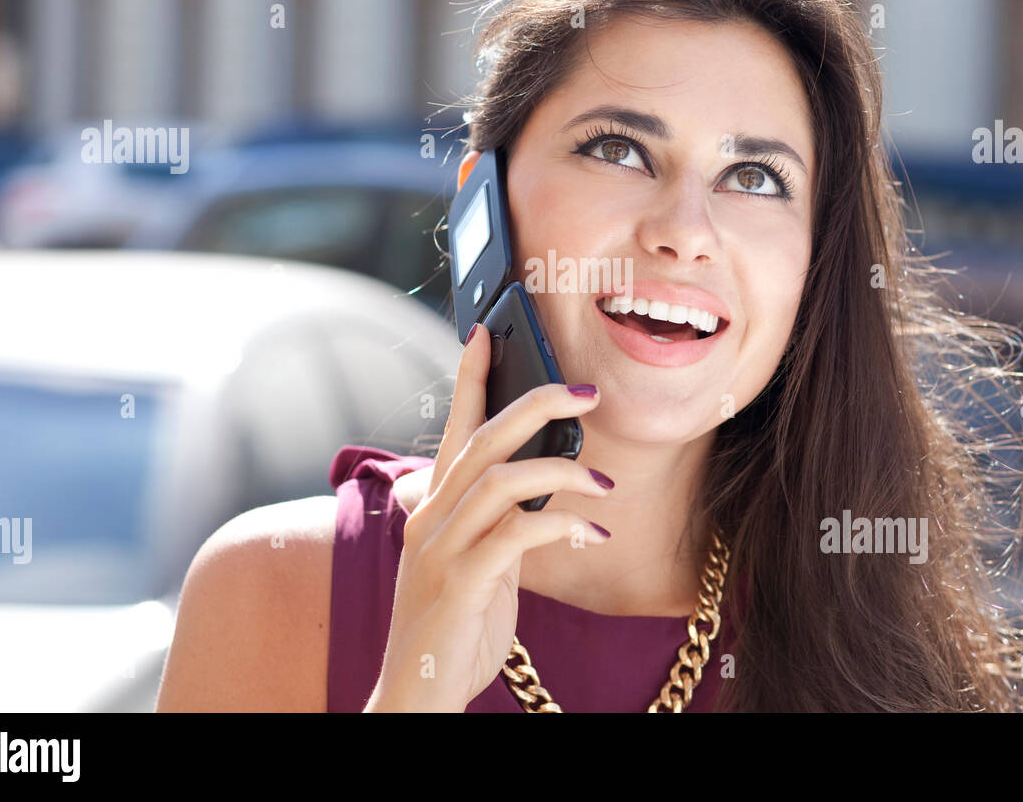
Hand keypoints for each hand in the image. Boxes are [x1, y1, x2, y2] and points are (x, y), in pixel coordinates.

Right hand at [367, 323, 612, 711]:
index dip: (469, 376)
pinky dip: (563, 525)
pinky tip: (594, 533)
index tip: (488, 331)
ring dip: (561, 472)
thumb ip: (499, 520)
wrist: (417, 691)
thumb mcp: (477, 561)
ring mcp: (440, 548)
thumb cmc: (455, 624)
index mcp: (434, 505)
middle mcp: (431, 516)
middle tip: (586, 392)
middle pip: (483, 438)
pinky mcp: (459, 582)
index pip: (453, 426)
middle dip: (535, 403)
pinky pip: (517, 534)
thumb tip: (543, 483)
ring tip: (605, 487)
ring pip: (500, 479)